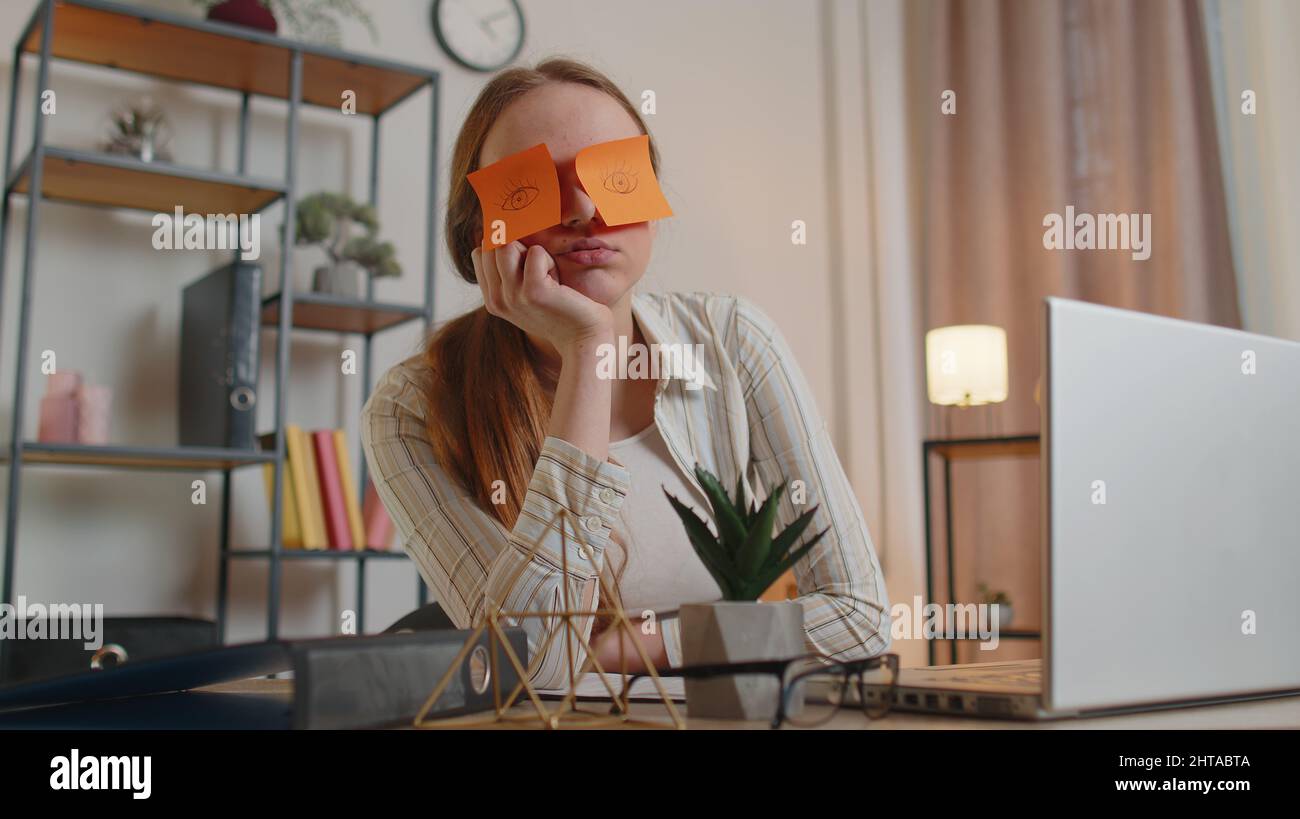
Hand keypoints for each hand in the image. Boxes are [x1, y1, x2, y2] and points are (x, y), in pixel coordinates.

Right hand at [474, 241, 612, 356]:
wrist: (583, 338)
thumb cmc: (560, 311)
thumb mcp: (524, 293)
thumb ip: (507, 272)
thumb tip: (498, 233)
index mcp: (492, 300)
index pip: (480, 253)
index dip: (504, 250)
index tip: (526, 270)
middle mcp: (497, 300)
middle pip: (492, 246)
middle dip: (518, 250)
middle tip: (541, 274)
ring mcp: (512, 296)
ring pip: (506, 245)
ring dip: (532, 253)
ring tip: (548, 276)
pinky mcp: (534, 291)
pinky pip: (535, 252)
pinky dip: (549, 259)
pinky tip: (557, 282)